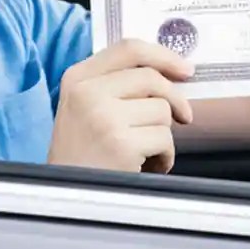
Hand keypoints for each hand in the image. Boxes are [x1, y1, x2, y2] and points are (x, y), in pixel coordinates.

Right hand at [49, 39, 194, 172]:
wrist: (64, 199)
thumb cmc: (81, 154)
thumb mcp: (83, 107)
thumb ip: (115, 84)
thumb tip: (172, 72)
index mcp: (77, 78)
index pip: (129, 48)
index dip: (163, 56)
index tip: (185, 69)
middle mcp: (87, 92)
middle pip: (151, 78)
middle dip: (175, 99)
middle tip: (183, 117)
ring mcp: (104, 117)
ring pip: (161, 110)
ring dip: (163, 134)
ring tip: (144, 151)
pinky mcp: (122, 144)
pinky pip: (165, 139)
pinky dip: (164, 156)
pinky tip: (147, 167)